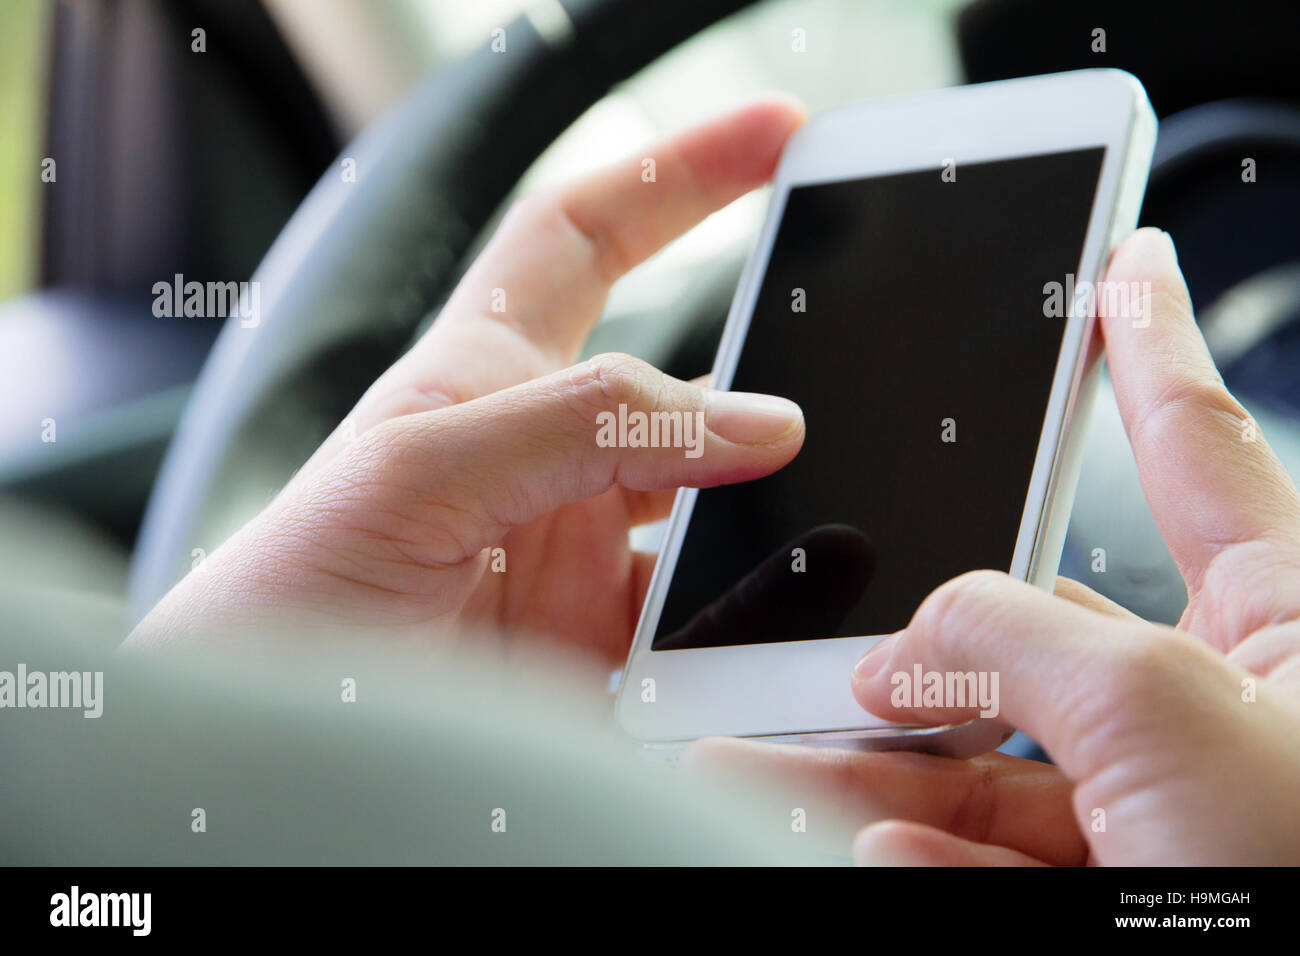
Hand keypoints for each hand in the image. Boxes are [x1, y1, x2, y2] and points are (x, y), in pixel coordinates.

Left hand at [126, 100, 807, 659]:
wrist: (267, 760)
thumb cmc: (286, 603)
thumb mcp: (412, 474)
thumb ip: (578, 426)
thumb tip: (749, 421)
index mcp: (485, 377)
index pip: (586, 237)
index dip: (677, 173)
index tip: (774, 135)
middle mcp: (545, 459)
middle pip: (682, 386)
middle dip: (766, 372)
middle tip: (844, 369)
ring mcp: (581, 555)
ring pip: (717, 511)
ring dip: (767, 519)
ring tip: (815, 521)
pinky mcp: (604, 646)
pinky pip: (709, 620)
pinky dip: (749, 624)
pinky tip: (764, 628)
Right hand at [684, 229, 1299, 864]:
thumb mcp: (1160, 710)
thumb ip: (1013, 636)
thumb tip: (912, 645)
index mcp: (1287, 627)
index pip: (1200, 442)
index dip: (1147, 344)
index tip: (1123, 266)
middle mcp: (1221, 709)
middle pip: (1037, 637)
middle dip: (921, 645)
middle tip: (839, 651)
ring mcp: (1161, 810)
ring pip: (990, 764)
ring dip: (874, 766)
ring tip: (758, 760)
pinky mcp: (1112, 884)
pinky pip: (990, 850)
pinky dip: (917, 846)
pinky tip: (867, 842)